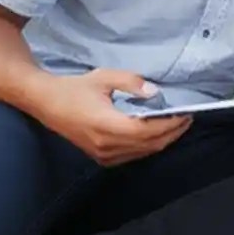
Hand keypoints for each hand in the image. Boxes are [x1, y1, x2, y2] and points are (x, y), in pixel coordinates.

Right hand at [34, 69, 190, 166]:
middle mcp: (106, 145)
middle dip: (172, 132)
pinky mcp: (101, 157)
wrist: (46, 102)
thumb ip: (132, 83)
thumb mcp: (105, 77)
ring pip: (143, 152)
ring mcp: (102, 154)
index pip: (147, 131)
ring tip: (177, 124)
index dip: (170, 124)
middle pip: (149, 144)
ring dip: (163, 140)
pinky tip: (158, 134)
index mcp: (106, 125)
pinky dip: (149, 146)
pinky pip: (132, 155)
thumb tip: (155, 92)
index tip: (186, 113)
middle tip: (188, 118)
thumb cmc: (75, 88)